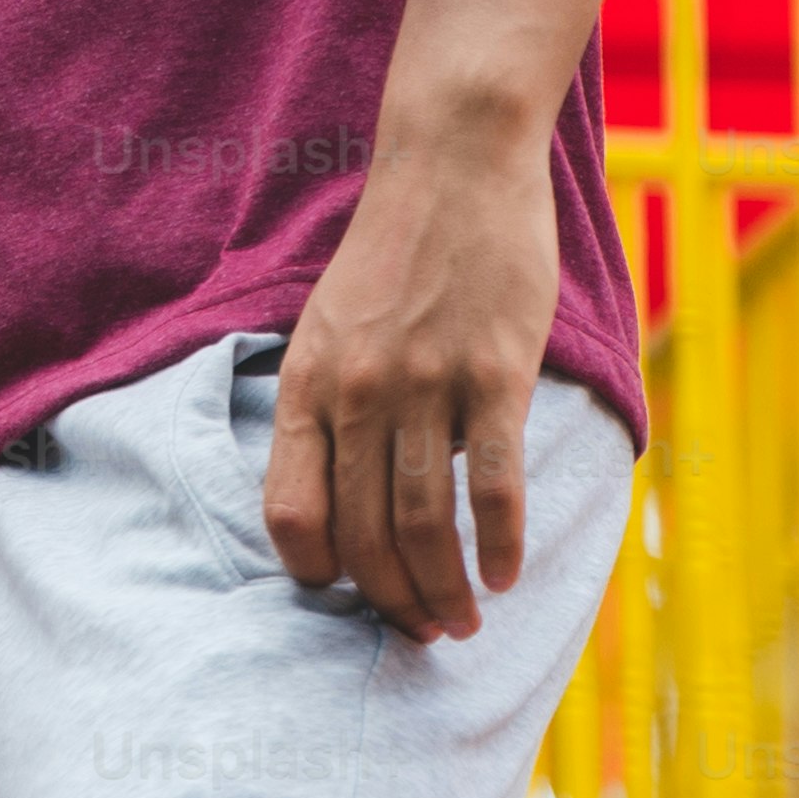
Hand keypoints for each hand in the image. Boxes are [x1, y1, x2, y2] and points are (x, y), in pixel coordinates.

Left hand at [263, 114, 559, 637]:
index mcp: (305, 383)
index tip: (354, 595)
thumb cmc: (395, 254)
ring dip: (446, 592)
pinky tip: (508, 576)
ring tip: (464, 623)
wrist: (452, 165)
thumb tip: (348, 502)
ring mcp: (424, 385)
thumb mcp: (330, 326)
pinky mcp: (492, 375)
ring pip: (426, 526)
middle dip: (393, 602)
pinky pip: (494, 486)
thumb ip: (333, 406)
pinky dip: (501, 546)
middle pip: (364, 538)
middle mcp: (355, 391)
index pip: (290, 514)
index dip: (320, 574)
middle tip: (423, 631)